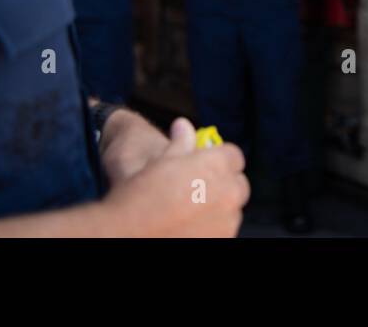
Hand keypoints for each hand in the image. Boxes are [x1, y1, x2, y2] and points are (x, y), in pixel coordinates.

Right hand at [101, 118, 249, 236]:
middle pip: (237, 184)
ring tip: (190, 211)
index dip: (218, 159)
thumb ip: (180, 142)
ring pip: (232, 210)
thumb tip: (183, 125)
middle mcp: (229, 192)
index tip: (205, 166)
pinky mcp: (223, 241)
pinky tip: (190, 226)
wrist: (129, 234)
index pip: (234, 156)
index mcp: (216, 165)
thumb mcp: (159, 161)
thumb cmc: (141, 197)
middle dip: (223, 184)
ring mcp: (228, 221)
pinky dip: (213, 228)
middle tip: (198, 190)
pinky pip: (224, 230)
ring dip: (218, 208)